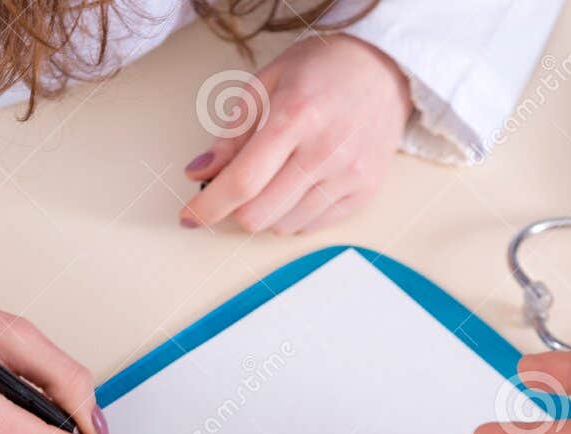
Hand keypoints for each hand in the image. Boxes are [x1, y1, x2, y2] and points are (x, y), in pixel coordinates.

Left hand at [179, 34, 410, 234]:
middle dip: (235, 209)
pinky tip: (299, 185)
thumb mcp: (266, 84)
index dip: (207, 206)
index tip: (188, 216)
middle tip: (237, 188)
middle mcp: (325, 151)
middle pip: (258, 214)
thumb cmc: (321, 71)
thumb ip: (232, 134)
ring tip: (276, 178)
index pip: (241, 181)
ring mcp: (349, 175)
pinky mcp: (365, 192)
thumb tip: (200, 172)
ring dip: (266, 212)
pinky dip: (293, 215)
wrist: (382, 69)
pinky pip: (312, 227)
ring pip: (283, 226)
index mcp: (295, 117)